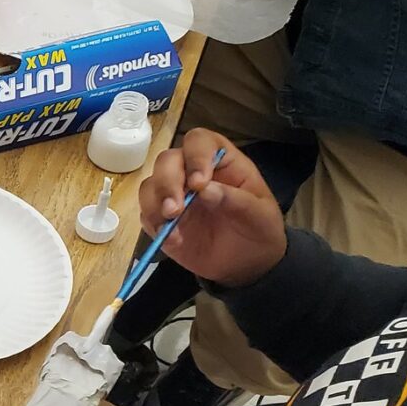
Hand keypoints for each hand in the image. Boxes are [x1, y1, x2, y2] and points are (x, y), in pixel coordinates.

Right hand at [139, 128, 286, 287]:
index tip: (199, 183)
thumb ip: (237, 200)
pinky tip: (173, 241)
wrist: (248, 264)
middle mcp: (192, 172)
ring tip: (170, 225)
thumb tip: (205, 190)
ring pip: (150, 184)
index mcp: (220, 162)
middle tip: (176, 210)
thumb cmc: (259, 231)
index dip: (195, 156)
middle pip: (167, 160)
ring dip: (155, 203)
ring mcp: (174, 195)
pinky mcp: (161, 218)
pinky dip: (154, 225)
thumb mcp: (260, 215)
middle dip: (168, 182)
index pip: (199, 141)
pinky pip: (146, 214)